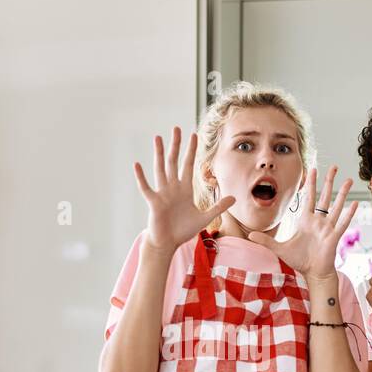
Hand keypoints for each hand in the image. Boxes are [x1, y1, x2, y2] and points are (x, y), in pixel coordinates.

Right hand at [134, 127, 234, 253]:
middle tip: (176, 128)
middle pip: (174, 161)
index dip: (191, 151)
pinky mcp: (153, 202)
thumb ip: (218, 207)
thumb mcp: (204, 218)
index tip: (194, 135)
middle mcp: (172, 187)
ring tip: (157, 138)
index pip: (189, 165)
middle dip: (176, 145)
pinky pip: (146, 187)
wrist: (168, 243)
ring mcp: (162, 193)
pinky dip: (141, 176)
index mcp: (184, 189)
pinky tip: (137, 164)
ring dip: (159, 153)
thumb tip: (234, 197)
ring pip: (160, 168)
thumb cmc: (182, 230)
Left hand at [247, 166, 357, 280]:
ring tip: (349, 180)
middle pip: (325, 197)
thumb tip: (249, 234)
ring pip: (337, 206)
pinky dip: (349, 213)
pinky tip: (355, 203)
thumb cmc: (300, 261)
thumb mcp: (280, 249)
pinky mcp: (334, 237)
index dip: (311, 183)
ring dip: (343, 193)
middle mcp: (318, 221)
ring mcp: (328, 228)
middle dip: (329, 181)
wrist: (313, 273)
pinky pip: (343, 223)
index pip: (309, 197)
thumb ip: (265, 241)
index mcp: (306, 220)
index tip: (313, 169)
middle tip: (334, 167)